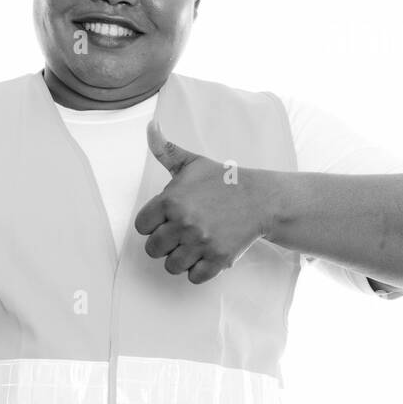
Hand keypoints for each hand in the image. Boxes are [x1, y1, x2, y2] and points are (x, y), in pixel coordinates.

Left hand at [134, 119, 271, 283]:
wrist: (261, 199)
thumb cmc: (222, 181)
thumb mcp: (192, 163)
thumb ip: (164, 149)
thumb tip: (150, 126)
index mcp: (170, 200)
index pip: (142, 227)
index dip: (153, 224)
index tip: (167, 219)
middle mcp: (183, 223)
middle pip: (153, 249)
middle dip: (165, 243)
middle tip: (182, 233)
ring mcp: (201, 243)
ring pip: (171, 266)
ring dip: (181, 258)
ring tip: (194, 244)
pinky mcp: (218, 259)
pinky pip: (194, 277)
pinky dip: (199, 270)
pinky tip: (206, 254)